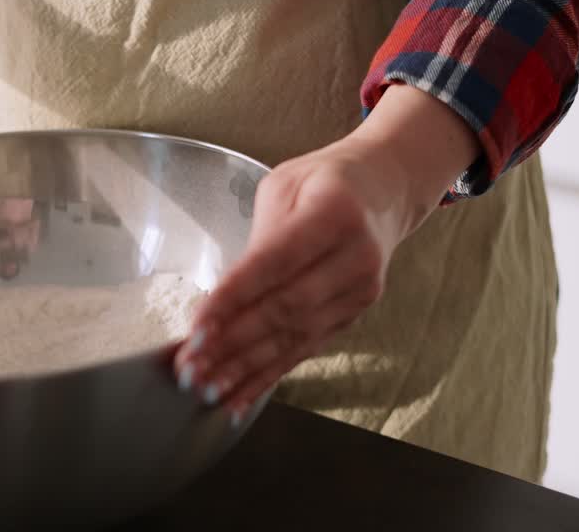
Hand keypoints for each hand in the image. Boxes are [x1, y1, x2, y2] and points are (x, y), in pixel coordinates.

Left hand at [173, 85, 478, 422]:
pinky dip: (269, 376)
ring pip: (294, 337)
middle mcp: (356, 257)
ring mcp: (360, 291)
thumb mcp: (285, 186)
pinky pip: (305, 350)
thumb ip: (260, 239)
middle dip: (233, 343)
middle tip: (192, 365)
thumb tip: (224, 299)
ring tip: (207, 387)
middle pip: (286, 309)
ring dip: (246, 368)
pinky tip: (240, 397)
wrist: (386, 191)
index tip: (197, 325)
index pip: (274, 263)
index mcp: (335, 213)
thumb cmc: (325, 182)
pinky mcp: (354, 315)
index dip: (233, 297)